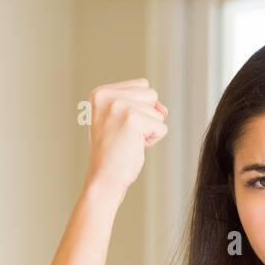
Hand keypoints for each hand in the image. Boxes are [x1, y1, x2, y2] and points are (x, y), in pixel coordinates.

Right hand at [85, 78, 167, 194]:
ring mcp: (119, 106)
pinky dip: (152, 141)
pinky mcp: (133, 120)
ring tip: (129, 141)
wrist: (104, 179)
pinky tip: (134, 147)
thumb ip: (142, 106)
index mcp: (100, 93)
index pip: (142, 86)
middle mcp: (107, 96)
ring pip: (158, 111)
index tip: (121, 126)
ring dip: (149, 130)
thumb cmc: (112, 153)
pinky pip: (161, 127)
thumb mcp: (122, 121)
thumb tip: (163, 109)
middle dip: (146, 117)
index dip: (140, 108)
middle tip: (126, 135)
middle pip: (151, 94)